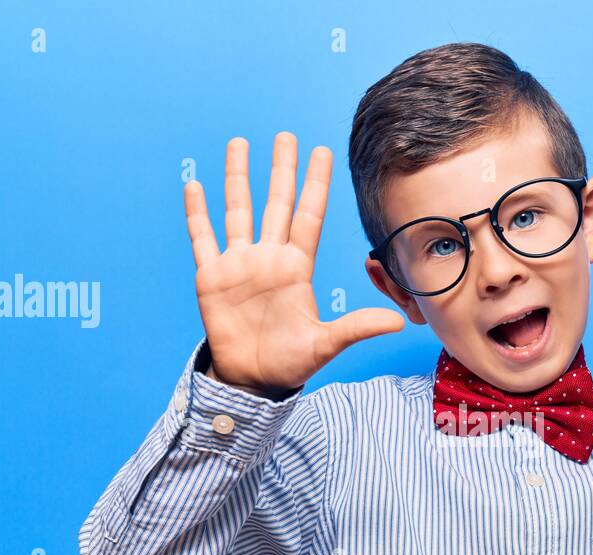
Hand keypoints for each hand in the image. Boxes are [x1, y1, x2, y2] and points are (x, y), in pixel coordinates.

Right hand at [184, 132, 405, 394]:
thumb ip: (357, 328)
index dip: (315, 184)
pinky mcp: (212, 277)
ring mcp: (239, 264)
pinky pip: (203, 238)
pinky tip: (193, 185)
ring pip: (237, 210)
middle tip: (286, 136)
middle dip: (282, 170)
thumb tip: (398, 324)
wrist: (252, 380)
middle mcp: (269, 258)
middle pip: (276, 204)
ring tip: (239, 143)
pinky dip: (197, 213)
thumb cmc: (290, 362)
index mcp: (296, 268)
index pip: (308, 216)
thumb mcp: (326, 343)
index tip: (322, 151)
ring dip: (237, 178)